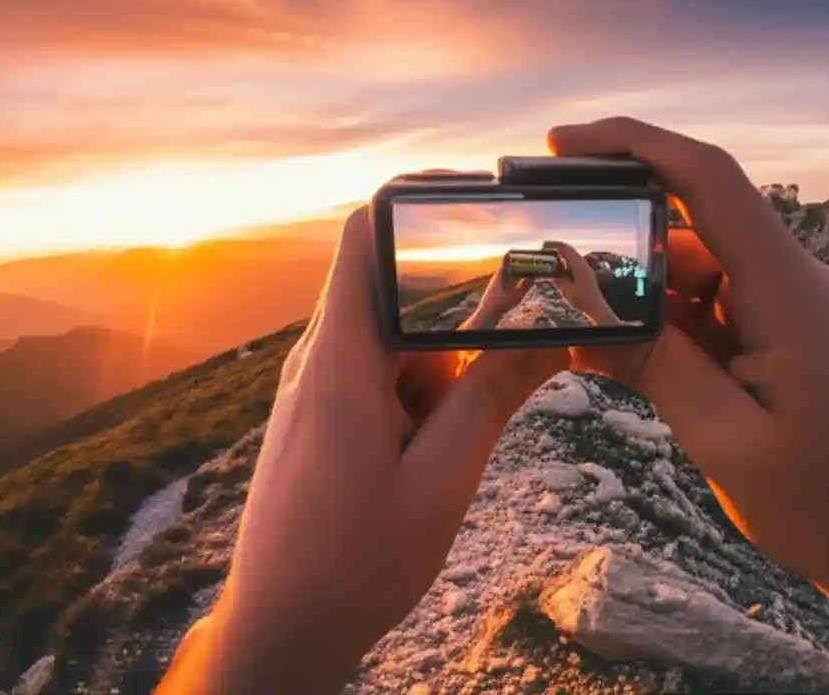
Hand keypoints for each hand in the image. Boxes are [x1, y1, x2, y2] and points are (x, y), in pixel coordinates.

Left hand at [156, 209, 566, 693]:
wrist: (278, 629)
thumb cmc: (351, 565)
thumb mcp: (442, 480)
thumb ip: (493, 397)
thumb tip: (550, 331)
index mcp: (338, 363)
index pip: (365, 238)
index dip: (419, 200)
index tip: (482, 199)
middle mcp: (318, 363)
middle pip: (398, 297)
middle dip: (459, 326)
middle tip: (508, 358)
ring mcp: (317, 392)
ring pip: (395, 346)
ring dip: (442, 379)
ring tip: (456, 445)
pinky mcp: (322, 420)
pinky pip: (381, 382)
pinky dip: (420, 403)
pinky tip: (432, 459)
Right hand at [541, 240, 622, 325]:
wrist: (596, 307)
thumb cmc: (582, 300)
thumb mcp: (566, 290)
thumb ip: (558, 280)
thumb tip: (551, 272)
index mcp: (578, 265)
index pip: (565, 249)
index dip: (554, 245)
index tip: (543, 245)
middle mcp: (583, 263)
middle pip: (569, 250)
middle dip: (556, 248)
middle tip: (544, 250)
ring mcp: (585, 267)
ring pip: (572, 256)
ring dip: (561, 255)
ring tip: (549, 258)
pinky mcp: (586, 273)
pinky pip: (574, 262)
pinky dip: (565, 262)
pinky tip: (558, 268)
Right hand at [550, 117, 828, 694]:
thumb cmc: (820, 500)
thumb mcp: (721, 436)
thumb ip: (654, 363)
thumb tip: (582, 319)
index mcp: (788, 292)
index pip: (709, 182)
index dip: (636, 145)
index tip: (564, 143)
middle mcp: (790, 282)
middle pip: (692, 220)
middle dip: (617, 227)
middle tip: (547, 247)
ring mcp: (785, 307)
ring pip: (693, 267)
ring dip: (635, 284)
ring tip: (571, 313)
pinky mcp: (776, 335)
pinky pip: (707, 305)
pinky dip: (660, 319)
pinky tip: (616, 345)